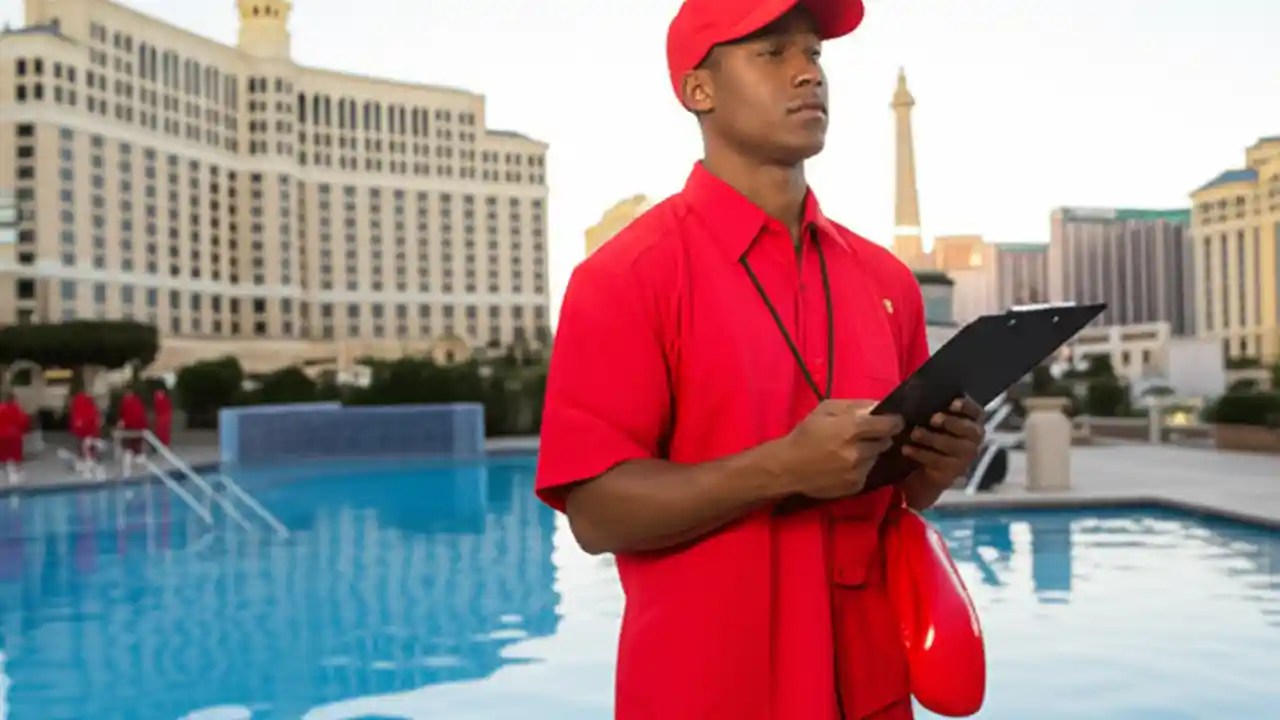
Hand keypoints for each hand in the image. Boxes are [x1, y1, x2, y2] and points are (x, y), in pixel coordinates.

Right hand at [774, 399, 904, 500]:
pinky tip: (845, 464)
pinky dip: (861, 466)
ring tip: (851, 450)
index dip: (894, 421)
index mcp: (851, 429)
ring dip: (870, 452)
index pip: (888, 425)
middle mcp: (858, 452)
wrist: (787, 468)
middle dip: (879, 436)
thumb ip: (854, 406)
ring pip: (876, 457)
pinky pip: (867, 472)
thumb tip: (878, 406)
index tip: (893, 420)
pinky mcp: (855, 486)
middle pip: (885, 442)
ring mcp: (858, 471)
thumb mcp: (825, 410)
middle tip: (865, 434)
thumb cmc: (804, 435)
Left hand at [902, 396, 984, 505]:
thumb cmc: (924, 436)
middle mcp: (973, 441)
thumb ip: (931, 409)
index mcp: (971, 422)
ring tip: (914, 433)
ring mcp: (965, 460)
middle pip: (970, 431)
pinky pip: (939, 463)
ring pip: (954, 447)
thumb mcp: (928, 421)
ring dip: (933, 438)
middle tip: (933, 419)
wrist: (916, 472)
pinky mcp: (951, 475)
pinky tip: (907, 449)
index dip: (967, 407)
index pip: (976, 412)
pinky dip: (922, 454)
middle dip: (952, 423)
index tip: (953, 403)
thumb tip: (919, 395)